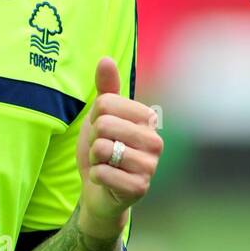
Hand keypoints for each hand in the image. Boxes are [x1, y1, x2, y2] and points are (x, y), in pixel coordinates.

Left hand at [76, 58, 162, 235]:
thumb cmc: (102, 150)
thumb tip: (105, 59)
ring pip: (103, 148)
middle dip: (93, 140)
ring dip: (95, 159)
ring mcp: (151, 166)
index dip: (94, 119)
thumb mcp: (100, 118)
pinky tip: (106, 181)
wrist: (100, 191)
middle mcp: (155, 140)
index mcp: (148, 119)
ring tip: (105, 164)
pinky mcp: (140, 187)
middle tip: (102, 152)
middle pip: (103, 124)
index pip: (105, 103)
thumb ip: (105, 90)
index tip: (102, 133)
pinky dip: (95, 176)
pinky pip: (102, 172)